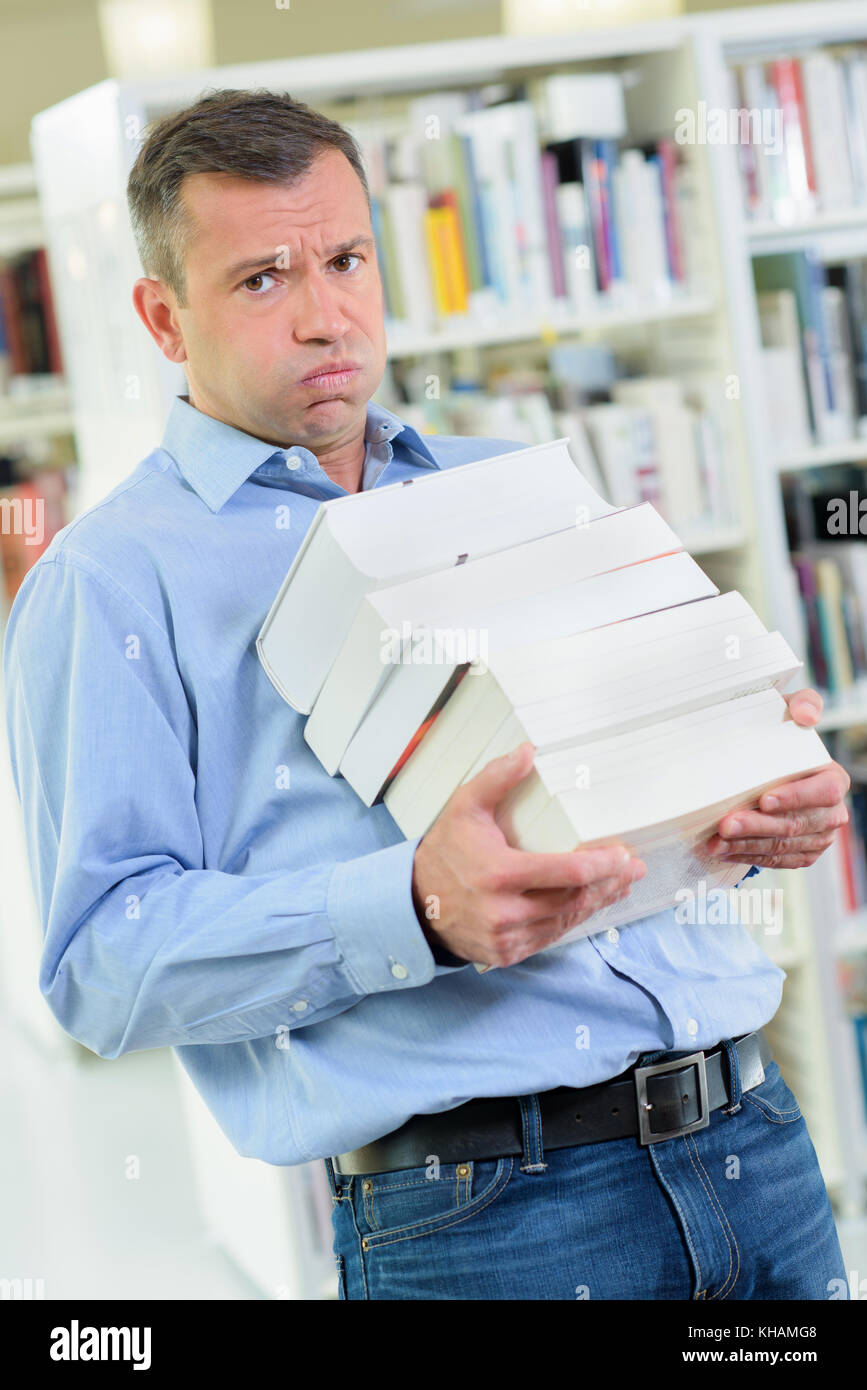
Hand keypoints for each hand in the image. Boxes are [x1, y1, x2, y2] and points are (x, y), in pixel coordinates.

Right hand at [411, 741, 645, 967]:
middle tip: (632, 870)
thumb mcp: (464, 807)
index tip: (623, 855)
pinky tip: (586, 906)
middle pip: (573, 900)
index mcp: (499, 874)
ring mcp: (506, 938)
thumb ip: (497, 778)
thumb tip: (528, 751)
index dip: (601, 866)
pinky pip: (549, 937)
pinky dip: (570, 921)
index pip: (566, 873)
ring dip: (595, 904)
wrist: (412, 904)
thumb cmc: (443, 851)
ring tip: (617, 886)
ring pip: (565, 921)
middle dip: (608, 884)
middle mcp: (504, 912)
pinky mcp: (505, 954)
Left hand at [703, 687, 849, 868]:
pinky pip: (777, 861)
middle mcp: (831, 812)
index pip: (823, 792)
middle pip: (796, 825)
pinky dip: (749, 856)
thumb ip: (803, 703)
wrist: (769, 764)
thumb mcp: (789, 713)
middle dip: (757, 827)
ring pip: (783, 846)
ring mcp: (818, 837)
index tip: (764, 800)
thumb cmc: (779, 736)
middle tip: (725, 825)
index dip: (795, 798)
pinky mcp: (802, 853)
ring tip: (715, 841)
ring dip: (746, 845)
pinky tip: (724, 851)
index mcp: (834, 779)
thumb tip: (807, 714)